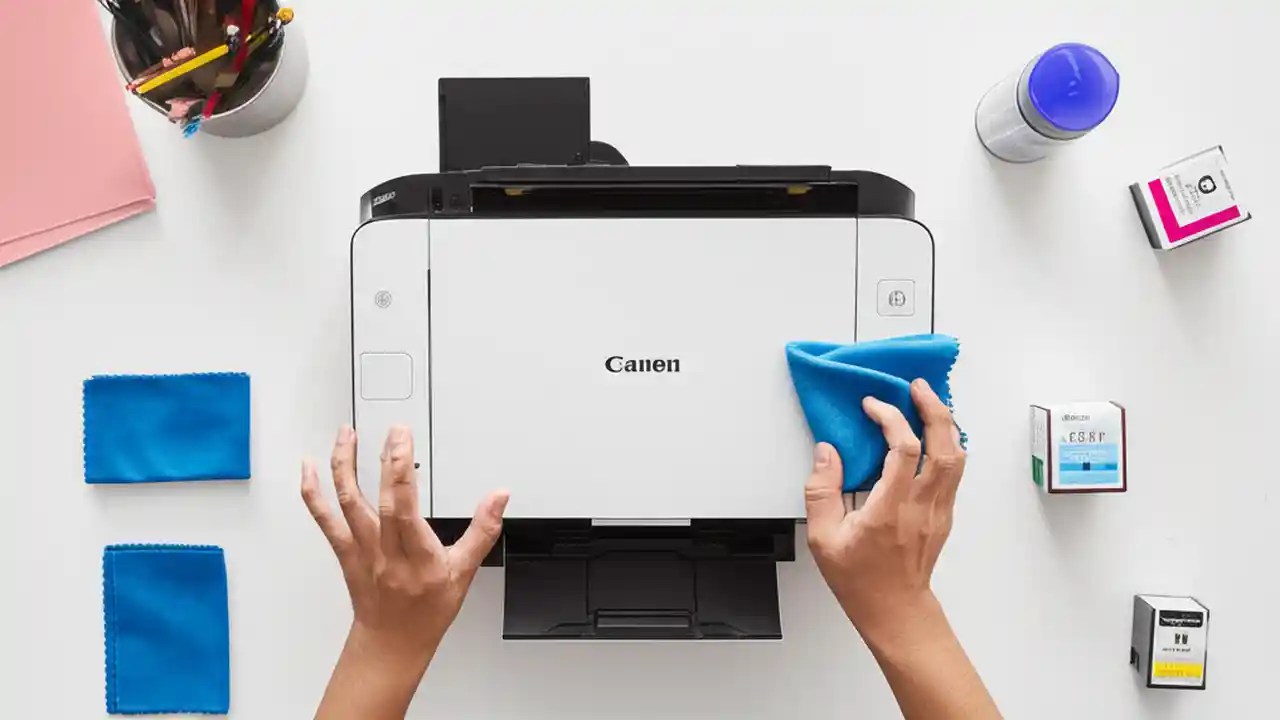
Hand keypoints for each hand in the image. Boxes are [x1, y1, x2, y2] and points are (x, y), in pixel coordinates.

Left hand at [301, 424, 507, 716]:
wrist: (392, 642)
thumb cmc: (427, 610)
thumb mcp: (465, 571)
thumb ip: (483, 530)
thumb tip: (499, 497)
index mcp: (417, 556)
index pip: (404, 507)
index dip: (401, 469)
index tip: (404, 439)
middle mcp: (384, 552)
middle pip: (377, 500)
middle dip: (382, 460)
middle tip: (390, 431)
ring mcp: (360, 549)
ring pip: (346, 503)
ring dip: (343, 465)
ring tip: (346, 435)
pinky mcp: (344, 550)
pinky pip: (324, 519)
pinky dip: (313, 492)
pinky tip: (309, 469)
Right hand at [803, 379, 964, 641]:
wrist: (894, 610)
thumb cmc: (858, 579)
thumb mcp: (822, 538)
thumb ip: (820, 491)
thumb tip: (827, 453)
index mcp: (890, 510)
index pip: (903, 451)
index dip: (890, 419)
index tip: (872, 405)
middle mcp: (922, 507)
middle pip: (944, 447)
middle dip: (933, 409)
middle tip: (916, 387)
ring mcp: (938, 510)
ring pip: (957, 457)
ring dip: (945, 425)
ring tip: (928, 403)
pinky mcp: (944, 514)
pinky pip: (954, 471)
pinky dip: (947, 444)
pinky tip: (932, 435)